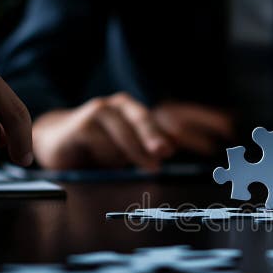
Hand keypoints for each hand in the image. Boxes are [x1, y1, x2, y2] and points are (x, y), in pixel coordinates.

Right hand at [32, 93, 232, 169]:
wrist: (56, 142)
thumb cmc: (97, 149)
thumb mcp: (126, 151)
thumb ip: (147, 153)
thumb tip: (174, 162)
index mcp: (134, 111)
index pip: (168, 114)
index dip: (196, 120)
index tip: (217, 131)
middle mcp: (119, 106)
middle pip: (144, 119)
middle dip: (157, 135)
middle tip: (168, 152)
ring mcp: (100, 111)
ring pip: (124, 134)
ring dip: (132, 153)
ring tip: (144, 166)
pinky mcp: (82, 124)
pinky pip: (101, 142)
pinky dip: (106, 155)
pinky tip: (102, 161)